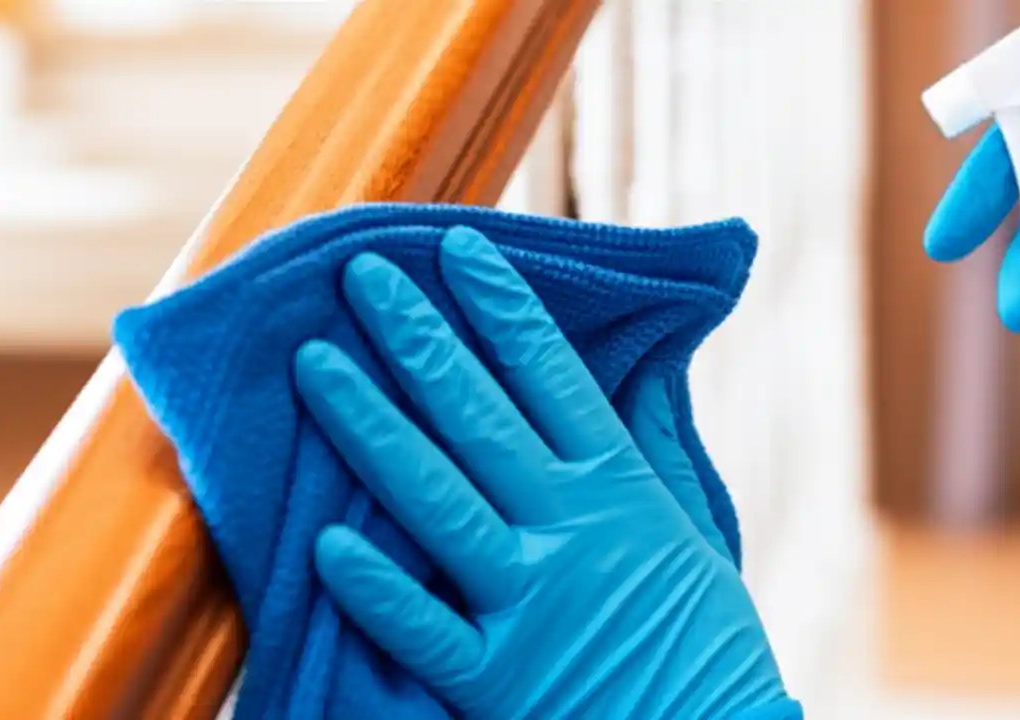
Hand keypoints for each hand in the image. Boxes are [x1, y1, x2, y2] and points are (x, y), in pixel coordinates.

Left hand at [294, 227, 797, 718]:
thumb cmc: (704, 638)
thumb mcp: (696, 528)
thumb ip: (658, 445)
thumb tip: (646, 366)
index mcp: (620, 486)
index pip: (552, 376)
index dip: (501, 307)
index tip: (456, 248)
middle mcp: (569, 528)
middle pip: (478, 417)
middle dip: (417, 339)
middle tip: (361, 275)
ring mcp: (529, 603)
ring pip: (435, 499)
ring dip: (371, 426)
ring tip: (315, 364)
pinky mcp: (498, 681)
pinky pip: (424, 628)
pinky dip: (375, 590)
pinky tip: (324, 545)